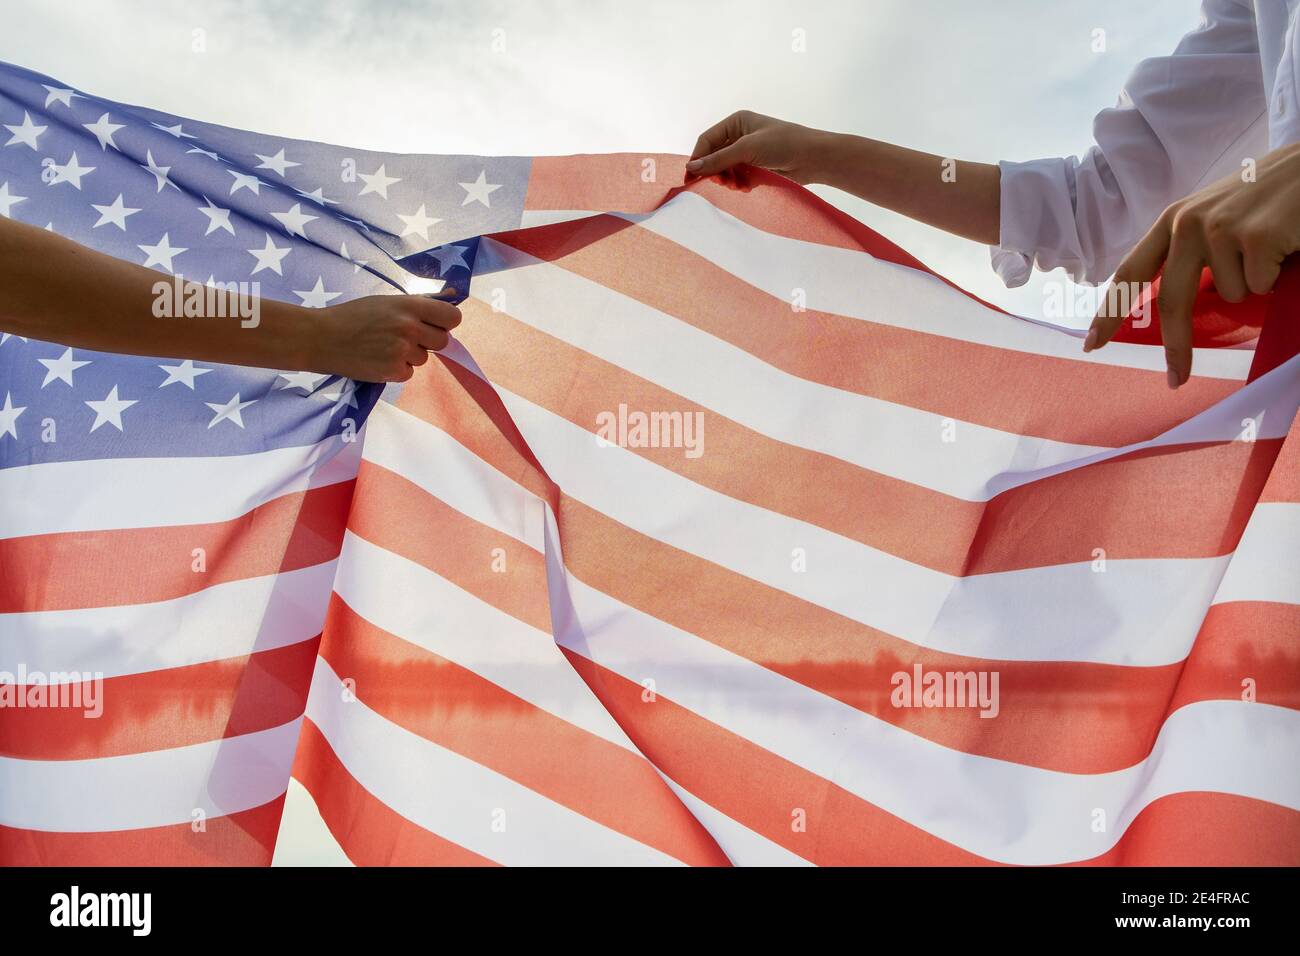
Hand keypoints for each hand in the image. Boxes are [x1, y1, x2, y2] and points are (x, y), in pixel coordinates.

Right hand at [313, 293, 460, 382]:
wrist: (321, 338)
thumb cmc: (353, 316)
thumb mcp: (387, 301)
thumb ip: (419, 303)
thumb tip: (454, 297)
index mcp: (409, 305)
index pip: (452, 317)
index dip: (446, 322)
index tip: (436, 324)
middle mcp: (410, 327)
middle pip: (443, 341)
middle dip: (429, 341)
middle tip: (406, 337)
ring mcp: (403, 350)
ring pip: (424, 358)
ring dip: (410, 356)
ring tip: (384, 347)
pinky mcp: (393, 371)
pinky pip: (409, 373)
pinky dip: (397, 369)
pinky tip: (378, 359)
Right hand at [686, 110, 827, 183]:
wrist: (814, 158)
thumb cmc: (783, 144)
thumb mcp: (747, 149)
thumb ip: (719, 159)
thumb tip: (692, 168)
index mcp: (737, 122)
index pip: (707, 140)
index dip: (698, 157)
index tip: (690, 177)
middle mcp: (740, 135)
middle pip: (714, 156)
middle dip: (715, 171)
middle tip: (721, 184)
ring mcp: (749, 152)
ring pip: (725, 169)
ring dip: (727, 180)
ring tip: (736, 187)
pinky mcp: (757, 167)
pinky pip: (738, 177)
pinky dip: (738, 184)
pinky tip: (745, 188)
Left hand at [1085, 142, 1299, 387]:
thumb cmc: (1263, 200)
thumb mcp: (1213, 220)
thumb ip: (1186, 255)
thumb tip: (1165, 308)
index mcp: (1171, 221)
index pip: (1130, 273)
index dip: (1110, 312)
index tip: (1092, 344)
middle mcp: (1187, 223)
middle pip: (1171, 302)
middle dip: (1176, 348)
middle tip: (1175, 380)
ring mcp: (1220, 228)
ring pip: (1230, 294)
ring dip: (1253, 282)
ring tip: (1268, 248)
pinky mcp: (1255, 236)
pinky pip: (1259, 285)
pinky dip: (1275, 276)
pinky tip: (1283, 245)